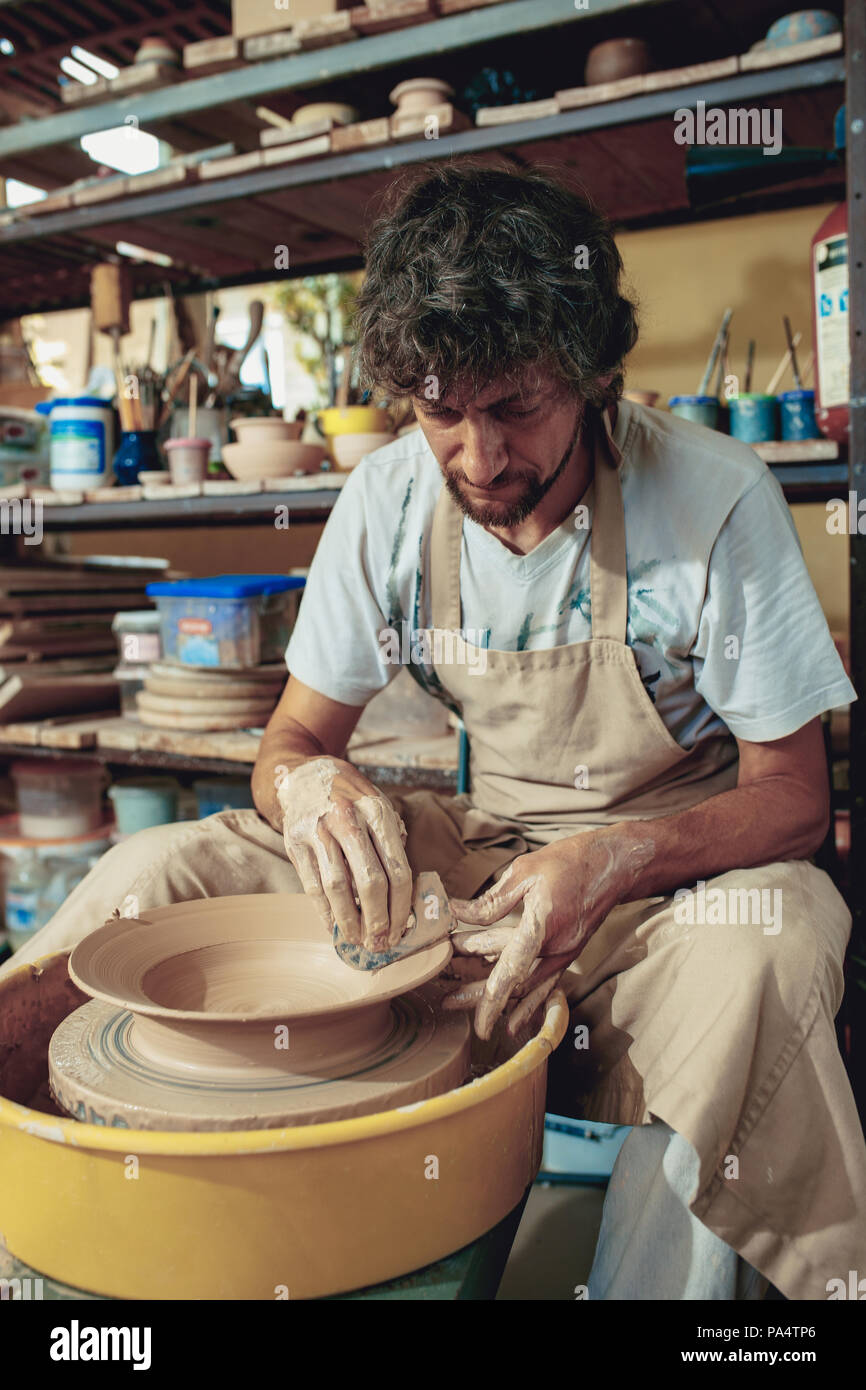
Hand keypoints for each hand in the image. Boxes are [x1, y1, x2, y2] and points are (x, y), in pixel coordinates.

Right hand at [277, 756, 412, 950]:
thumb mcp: (377, 806)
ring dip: (351, 921)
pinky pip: (312, 886)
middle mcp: (348, 818)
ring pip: (338, 888)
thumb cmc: (349, 798)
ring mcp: (318, 830)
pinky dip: (325, 911)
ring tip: (359, 941)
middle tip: (381, 944)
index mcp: (377, 811)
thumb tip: (403, 896)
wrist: (302, 775)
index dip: (401, 906)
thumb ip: (391, 842)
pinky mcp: (294, 841)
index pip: (398, 868)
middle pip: (370, 881)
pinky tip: (335, 927)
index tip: (402, 929)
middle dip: (378, 920)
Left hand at [446, 828, 649, 1039]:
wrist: (614, 865)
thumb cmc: (570, 862)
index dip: (491, 1000)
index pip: (512, 971)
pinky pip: (542, 983)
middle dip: (478, 995)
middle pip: (513, 984)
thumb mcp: (525, 872)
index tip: (478, 1025)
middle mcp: (556, 948)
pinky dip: (525, 1000)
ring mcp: (565, 954)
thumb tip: (458, 914)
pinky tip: (512, 1020)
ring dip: (494, 994)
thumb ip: (492, 901)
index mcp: (543, 926)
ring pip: (525, 985)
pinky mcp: (568, 953)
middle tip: (446, 1000)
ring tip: (458, 997)